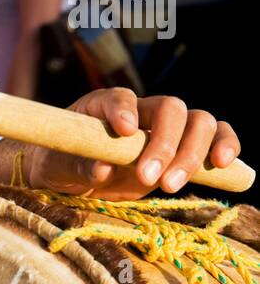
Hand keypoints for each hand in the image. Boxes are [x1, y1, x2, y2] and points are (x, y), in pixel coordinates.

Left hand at [24, 89, 239, 199]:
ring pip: (198, 123)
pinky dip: (223, 147)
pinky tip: (224, 165)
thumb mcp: (60, 165)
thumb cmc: (61, 163)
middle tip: (148, 178)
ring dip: (192, 153)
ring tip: (170, 185)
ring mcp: (164, 131)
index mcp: (106, 106)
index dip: (125, 109)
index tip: (124, 130)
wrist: (70, 176)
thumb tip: (103, 169)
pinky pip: (213, 139)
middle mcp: (141, 112)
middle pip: (171, 109)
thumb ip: (79, 164)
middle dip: (165, 144)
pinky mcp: (179, 152)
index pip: (121, 98)